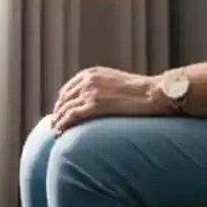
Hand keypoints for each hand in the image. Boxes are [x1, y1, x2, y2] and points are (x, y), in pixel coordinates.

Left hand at [50, 67, 167, 133]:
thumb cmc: (139, 91)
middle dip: (58, 112)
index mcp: (91, 73)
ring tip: (55, 131)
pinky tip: (59, 133)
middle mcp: (87, 80)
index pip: (68, 89)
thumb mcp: (114, 82)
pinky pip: (71, 116)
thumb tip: (94, 101)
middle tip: (55, 124)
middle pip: (63, 98)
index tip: (60, 112)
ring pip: (65, 108)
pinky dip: (63, 124)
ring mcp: (90, 92)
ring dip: (57, 120)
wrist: (151, 93)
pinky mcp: (94, 105)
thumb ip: (100, 87)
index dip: (62, 102)